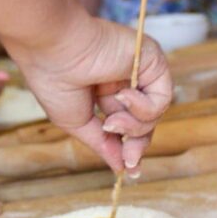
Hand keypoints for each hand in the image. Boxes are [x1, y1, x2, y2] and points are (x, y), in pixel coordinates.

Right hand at [7, 16, 171, 174]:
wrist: (54, 48)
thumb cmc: (55, 81)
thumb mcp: (77, 122)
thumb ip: (103, 143)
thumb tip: (122, 168)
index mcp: (105, 91)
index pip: (128, 123)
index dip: (129, 146)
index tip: (129, 169)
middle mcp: (125, 80)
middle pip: (146, 121)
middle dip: (137, 142)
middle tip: (129, 159)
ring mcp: (140, 70)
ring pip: (155, 114)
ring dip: (134, 126)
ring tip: (110, 120)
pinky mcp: (153, 60)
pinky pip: (162, 98)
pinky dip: (144, 107)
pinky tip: (122, 96)